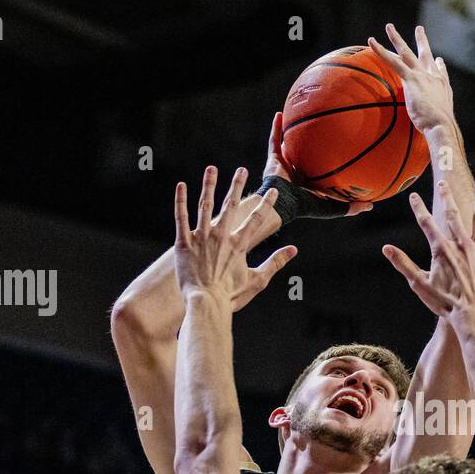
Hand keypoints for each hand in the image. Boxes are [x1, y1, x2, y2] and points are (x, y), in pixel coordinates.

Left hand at [174, 166, 295, 310]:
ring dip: (209, 185)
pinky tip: (181, 185)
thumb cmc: (231, 296)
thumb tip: (294, 250)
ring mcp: (201, 237)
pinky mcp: (184, 243)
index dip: (266, 204)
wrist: (205, 304)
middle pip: (231, 205)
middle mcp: (221, 236)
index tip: (273, 191)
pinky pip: (181, 217)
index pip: (256, 219)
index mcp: (239, 245)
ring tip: (212, 169)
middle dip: (237, 185)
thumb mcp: (257, 280)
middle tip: (242, 169)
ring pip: (205, 205)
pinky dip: (181, 201)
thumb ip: (275, 262)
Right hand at [263, 111, 372, 216]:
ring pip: (289, 144)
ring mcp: (284, 165)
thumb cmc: (306, 206)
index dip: (326, 161)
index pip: (319, 170)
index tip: (338, 149)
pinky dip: (276, 127)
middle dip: (311, 143)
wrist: (283, 203)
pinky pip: (274, 139)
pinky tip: (281, 113)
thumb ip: (351, 207)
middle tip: (321, 128)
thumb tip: (372, 205)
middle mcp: (297, 172)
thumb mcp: (333, 207)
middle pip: (305, 154)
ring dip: (292, 131)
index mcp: (309, 183)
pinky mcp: (273, 159)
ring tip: (298, 115)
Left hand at [368, 23, 455, 136]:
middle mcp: (433, 77)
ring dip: (396, 38)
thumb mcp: (441, 122)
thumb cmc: (441, 129)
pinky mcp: (411, 78)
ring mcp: (422, 75)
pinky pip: (393, 61)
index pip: (439, 72)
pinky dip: (381, 51)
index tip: (438, 59)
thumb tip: (437, 134)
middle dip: (422, 41)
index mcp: (441, 87)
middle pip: (425, 55)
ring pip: (406, 52)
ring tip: (389, 27)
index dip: (439, 66)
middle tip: (419, 29)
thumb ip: (436, 120)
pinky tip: (372, 42)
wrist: (441, 125)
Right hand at [383, 179, 474, 328]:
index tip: (413, 195)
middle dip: (447, 197)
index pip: (426, 223)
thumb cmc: (445, 303)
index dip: (418, 208)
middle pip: (454, 214)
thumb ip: (403, 264)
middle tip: (444, 182)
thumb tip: (386, 249)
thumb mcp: (420, 284)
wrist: (474, 316)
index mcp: (442, 249)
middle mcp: (462, 245)